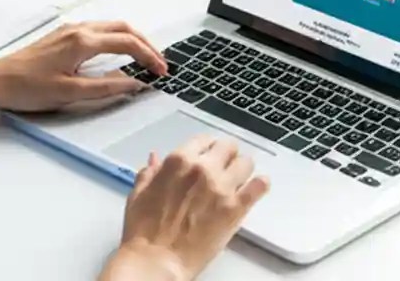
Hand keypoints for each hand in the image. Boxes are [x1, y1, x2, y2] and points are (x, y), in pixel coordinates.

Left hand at [0, 20, 167, 112]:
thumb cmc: (27, 89)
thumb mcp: (70, 93)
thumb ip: (106, 87)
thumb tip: (134, 84)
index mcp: (83, 42)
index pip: (128, 43)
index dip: (149, 57)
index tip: (161, 72)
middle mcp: (78, 30)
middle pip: (123, 28)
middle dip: (146, 44)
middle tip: (159, 63)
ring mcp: (69, 30)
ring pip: (111, 26)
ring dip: (131, 39)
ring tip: (143, 58)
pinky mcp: (62, 36)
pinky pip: (98, 30)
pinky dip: (116, 38)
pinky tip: (116, 52)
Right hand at [101, 136, 270, 280]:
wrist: (157, 260)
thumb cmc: (144, 231)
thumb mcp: (139, 194)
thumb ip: (150, 173)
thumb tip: (155, 160)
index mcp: (179, 161)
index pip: (204, 140)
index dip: (206, 148)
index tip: (208, 156)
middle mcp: (203, 169)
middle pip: (228, 147)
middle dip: (226, 155)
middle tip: (224, 167)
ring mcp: (222, 187)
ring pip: (246, 163)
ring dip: (242, 169)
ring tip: (239, 180)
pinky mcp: (236, 208)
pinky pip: (259, 186)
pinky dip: (260, 185)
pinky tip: (258, 187)